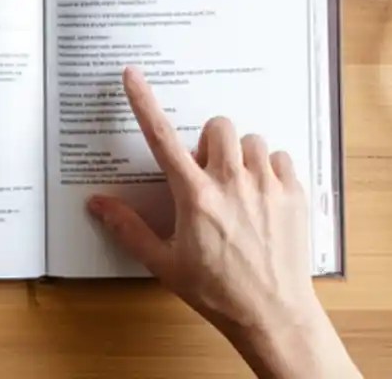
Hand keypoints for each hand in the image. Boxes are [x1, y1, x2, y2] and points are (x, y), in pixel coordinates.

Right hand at [87, 68, 358, 378]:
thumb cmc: (217, 292)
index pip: (161, 138)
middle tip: (208, 171)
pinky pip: (280, 158)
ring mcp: (266, 186)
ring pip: (251, 140)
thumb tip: (98, 204)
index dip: (143, 102)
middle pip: (218, 126)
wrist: (272, 314)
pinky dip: (269, 169)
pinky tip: (262, 196)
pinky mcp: (293, 194)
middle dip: (210, 141)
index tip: (133, 77)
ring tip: (238, 188)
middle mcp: (232, 183)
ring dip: (240, 156)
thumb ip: (129, 228)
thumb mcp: (164, 263)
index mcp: (195, 197)